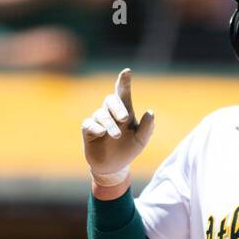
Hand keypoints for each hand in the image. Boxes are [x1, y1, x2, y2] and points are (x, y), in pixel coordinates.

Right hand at [81, 68, 154, 185]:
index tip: (127, 72)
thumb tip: (150, 112)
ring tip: (117, 136)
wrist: (114, 167)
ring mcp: (98, 121)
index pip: (123, 93)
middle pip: (111, 100)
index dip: (124, 82)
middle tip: (125, 119)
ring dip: (110, 124)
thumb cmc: (128, 149)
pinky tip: (102, 133)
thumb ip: (147, 128)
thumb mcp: (141, 141)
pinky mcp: (88, 131)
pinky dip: (96, 127)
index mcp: (124, 111)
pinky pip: (89, 124)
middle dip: (117, 107)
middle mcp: (110, 113)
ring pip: (101, 114)